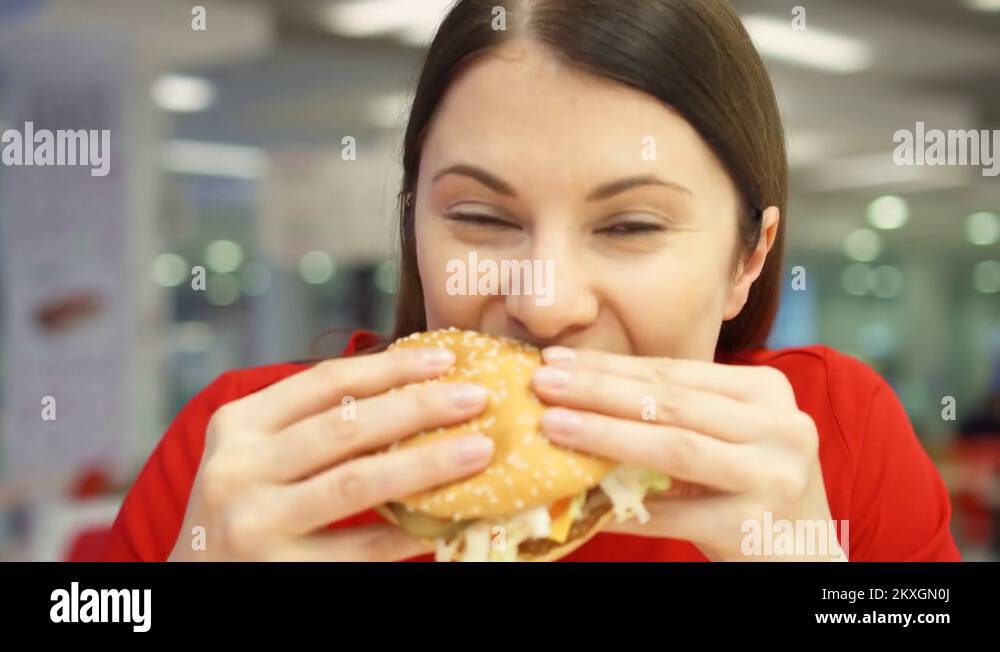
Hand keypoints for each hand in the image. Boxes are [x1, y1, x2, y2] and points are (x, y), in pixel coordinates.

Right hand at [168, 347, 493, 560]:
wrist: (192, 584)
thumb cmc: (242, 509)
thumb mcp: (255, 455)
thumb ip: (312, 424)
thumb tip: (412, 390)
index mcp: (238, 425)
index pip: (325, 382)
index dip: (391, 366)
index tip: (444, 358)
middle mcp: (239, 469)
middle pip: (347, 426)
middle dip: (420, 406)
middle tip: (477, 397)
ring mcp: (255, 523)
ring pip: (358, 483)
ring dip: (427, 464)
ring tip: (478, 451)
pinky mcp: (280, 572)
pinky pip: (361, 548)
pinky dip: (409, 531)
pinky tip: (449, 519)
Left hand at [531, 347, 844, 560]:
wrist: (805, 559)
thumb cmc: (752, 488)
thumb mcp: (729, 438)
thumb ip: (678, 416)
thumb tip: (583, 396)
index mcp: (768, 391)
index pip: (676, 372)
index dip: (612, 366)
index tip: (558, 357)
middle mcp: (780, 426)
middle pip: (671, 403)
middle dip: (598, 390)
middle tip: (543, 381)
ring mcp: (772, 475)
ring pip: (673, 448)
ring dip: (604, 435)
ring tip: (552, 424)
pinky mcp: (755, 525)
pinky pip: (672, 514)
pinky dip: (622, 505)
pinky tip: (578, 498)